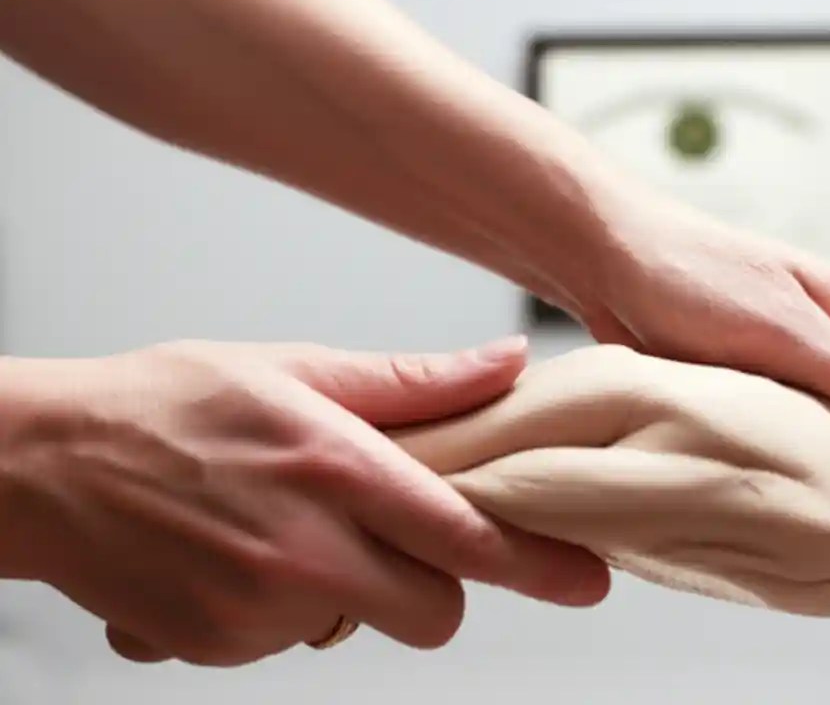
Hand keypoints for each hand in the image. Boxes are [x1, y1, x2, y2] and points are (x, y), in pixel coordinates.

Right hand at [0, 337, 607, 666]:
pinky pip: (293, 643)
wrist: (42, 466)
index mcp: (335, 468)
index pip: (465, 536)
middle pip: (434, 613)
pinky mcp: (217, 651)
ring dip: (351, 591)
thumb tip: (506, 365)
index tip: (588, 580)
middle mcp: (303, 550)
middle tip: (395, 537)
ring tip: (290, 528)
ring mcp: (256, 610)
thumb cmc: (168, 405)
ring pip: (359, 627)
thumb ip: (413, 384)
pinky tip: (247, 556)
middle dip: (436, 586)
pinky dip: (288, 609)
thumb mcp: (297, 369)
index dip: (538, 564)